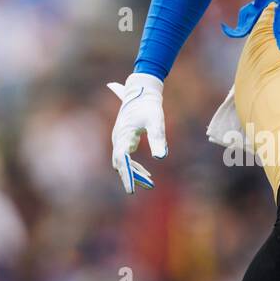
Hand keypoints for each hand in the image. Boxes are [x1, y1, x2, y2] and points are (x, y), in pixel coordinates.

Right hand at [107, 72, 166, 193]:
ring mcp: (119, 139)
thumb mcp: (156, 121)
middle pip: (121, 164)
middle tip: (150, 185)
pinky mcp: (123, 139)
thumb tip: (161, 157)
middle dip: (133, 177)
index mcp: (123, 135)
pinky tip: (147, 173)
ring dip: (134, 173)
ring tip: (150, 182)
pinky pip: (125, 158)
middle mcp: (117, 139)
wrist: (142, 90)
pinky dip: (134, 166)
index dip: (127, 176)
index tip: (132, 190)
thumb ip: (158, 138)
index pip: (122, 161)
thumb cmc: (149, 105)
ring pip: (123, 162)